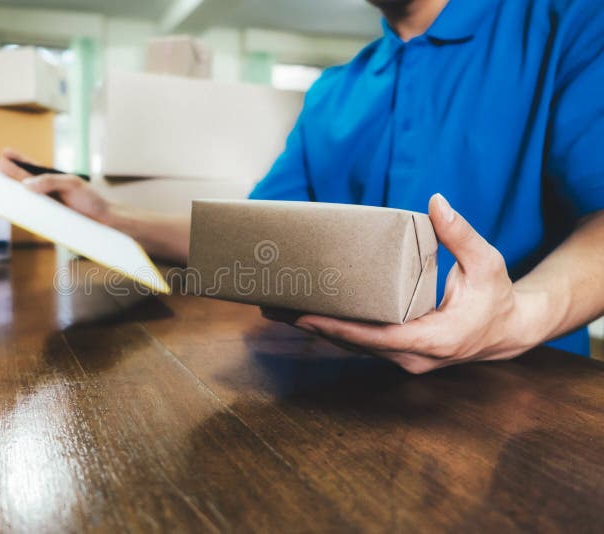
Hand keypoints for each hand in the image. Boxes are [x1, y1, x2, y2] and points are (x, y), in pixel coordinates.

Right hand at [0, 148, 111, 223]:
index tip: (4, 152)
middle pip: (22, 182)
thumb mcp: (72, 184)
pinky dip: (20, 212)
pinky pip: (30, 215)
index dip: (17, 160)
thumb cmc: (91, 199)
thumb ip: (50, 181)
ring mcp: (46, 206)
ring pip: (24, 199)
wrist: (105, 221)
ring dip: (11, 194)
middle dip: (8, 174)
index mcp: (52, 179)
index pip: (30, 167)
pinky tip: (11, 210)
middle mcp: (46, 191)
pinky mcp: (48, 221)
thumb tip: (26, 185)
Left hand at [266, 194, 538, 373]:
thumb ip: (461, 235)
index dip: (339, 328)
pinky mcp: (400, 354)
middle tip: (278, 307)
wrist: (510, 331)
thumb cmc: (497, 297)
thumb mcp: (487, 264)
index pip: (376, 336)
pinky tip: (309, 318)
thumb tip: (437, 203)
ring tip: (281, 311)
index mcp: (434, 338)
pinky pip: (362, 345)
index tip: (306, 316)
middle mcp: (414, 356)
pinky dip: (335, 331)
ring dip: (319, 331)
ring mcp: (406, 359)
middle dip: (315, 327)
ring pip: (354, 347)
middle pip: (355, 344)